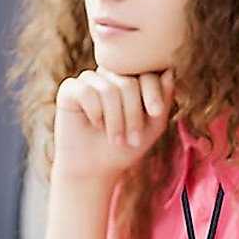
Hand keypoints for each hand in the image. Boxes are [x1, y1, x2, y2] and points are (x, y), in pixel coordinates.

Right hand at [52, 67, 172, 181]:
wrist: (98, 167)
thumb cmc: (128, 145)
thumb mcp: (154, 124)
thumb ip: (164, 99)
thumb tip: (169, 72)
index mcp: (132, 79)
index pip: (146, 71)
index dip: (153, 91)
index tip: (155, 113)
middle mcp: (110, 75)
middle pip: (128, 82)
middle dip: (134, 113)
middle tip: (133, 139)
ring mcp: (89, 80)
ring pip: (108, 89)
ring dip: (116, 119)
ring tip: (116, 139)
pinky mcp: (69, 89)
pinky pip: (86, 91)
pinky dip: (95, 112)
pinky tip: (96, 124)